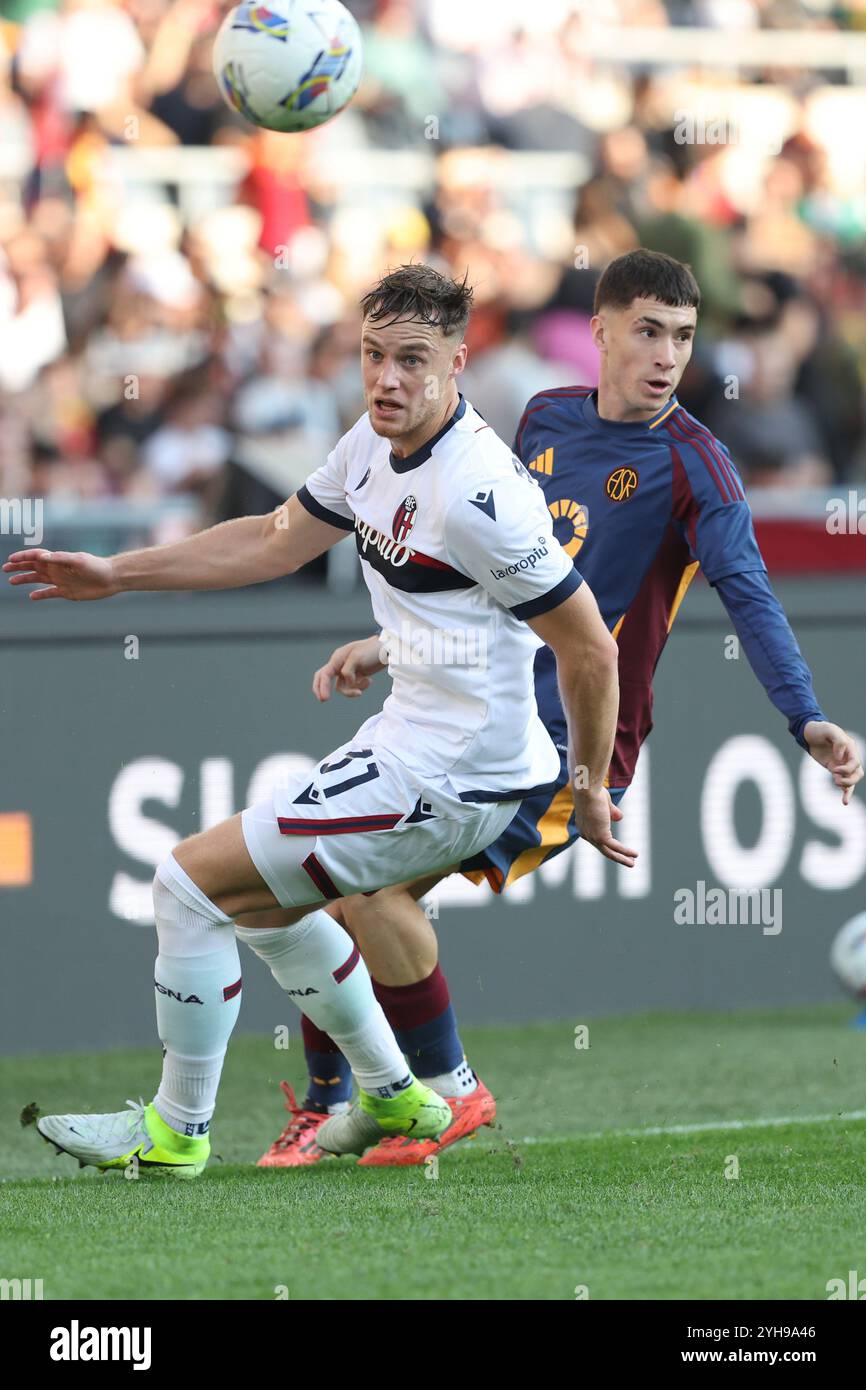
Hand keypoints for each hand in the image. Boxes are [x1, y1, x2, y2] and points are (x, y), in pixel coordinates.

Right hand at [2, 549, 118, 601]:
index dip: (23, 557)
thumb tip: (43, 556)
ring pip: (38, 580)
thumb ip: (60, 558)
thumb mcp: (78, 560)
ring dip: (25, 579)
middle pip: (33, 567)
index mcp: (58, 559)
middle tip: (5, 568)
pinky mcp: (67, 592)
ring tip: (11, 581)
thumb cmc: (96, 566)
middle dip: (19, 567)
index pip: (36, 556)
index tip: (11, 560)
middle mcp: (57, 569)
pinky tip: (31, 596)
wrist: (111, 579)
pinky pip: (50, 593)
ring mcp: (61, 580)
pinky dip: (41, 594)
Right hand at [312, 635, 385, 701]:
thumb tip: (347, 682)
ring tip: (368, 682)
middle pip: (324, 679)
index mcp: (337, 658)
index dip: (322, 687)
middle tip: (324, 699)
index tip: (325, 699)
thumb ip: (348, 671)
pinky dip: (361, 687)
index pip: (324, 674)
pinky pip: (352, 687)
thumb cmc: (371, 650)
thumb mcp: (357, 657)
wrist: (387, 650)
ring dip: (353, 689)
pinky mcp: (356, 676)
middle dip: (323, 689)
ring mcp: (347, 671)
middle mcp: (339, 665)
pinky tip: (370, 681)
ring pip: (342, 687)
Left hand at [572, 785, 637, 867]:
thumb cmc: (593, 791)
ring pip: (610, 852)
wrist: (588, 789)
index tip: (619, 849)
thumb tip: (619, 818)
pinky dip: (626, 852)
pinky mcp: (601, 837)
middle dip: (616, 856)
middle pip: (603, 849)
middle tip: (627, 861)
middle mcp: (586, 834)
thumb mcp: (604, 803)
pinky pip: (616, 847)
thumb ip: (610, 811)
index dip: (609, 845)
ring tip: (632, 863)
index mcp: (584, 826)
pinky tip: (635, 855)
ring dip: (622, 858)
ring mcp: (592, 837)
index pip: (597, 840)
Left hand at [803, 720, 863, 804]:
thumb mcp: (829, 730)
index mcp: (850, 748)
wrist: (809, 733)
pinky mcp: (835, 770)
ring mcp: (842, 764)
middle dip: (849, 779)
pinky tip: (845, 802)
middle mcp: (848, 757)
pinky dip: (846, 793)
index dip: (847, 768)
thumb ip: (838, 741)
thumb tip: (840, 757)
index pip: (856, 762)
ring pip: (852, 780)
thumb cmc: (820, 729)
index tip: (833, 768)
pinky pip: (844, 783)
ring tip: (836, 783)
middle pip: (858, 773)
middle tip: (836, 779)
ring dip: (847, 786)